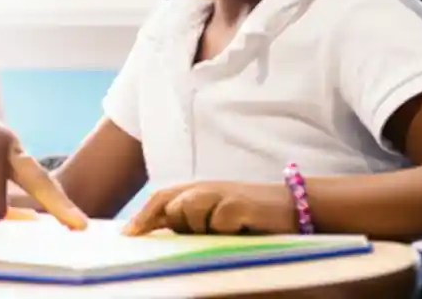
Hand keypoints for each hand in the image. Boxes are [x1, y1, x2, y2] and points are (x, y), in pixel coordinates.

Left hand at [122, 182, 297, 236]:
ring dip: (203, 228)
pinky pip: (217, 223)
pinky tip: (242, 227)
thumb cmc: (252, 216)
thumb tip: (159, 231)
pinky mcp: (236, 204)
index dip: (143, 216)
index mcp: (198, 190)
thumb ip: (190, 220)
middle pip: (171, 207)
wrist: (294, 207)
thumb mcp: (217, 217)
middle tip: (198, 232)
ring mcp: (221, 194)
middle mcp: (206, 188)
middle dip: (176, 225)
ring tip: (227, 230)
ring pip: (189, 213)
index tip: (127, 235)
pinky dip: (226, 231)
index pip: (162, 198)